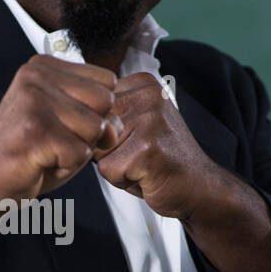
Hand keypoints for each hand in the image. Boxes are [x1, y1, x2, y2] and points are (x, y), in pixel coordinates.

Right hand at [0, 54, 124, 199]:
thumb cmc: (28, 154)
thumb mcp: (64, 121)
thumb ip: (93, 110)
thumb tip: (117, 121)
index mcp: (43, 67)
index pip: (106, 81)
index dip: (97, 112)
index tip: (66, 125)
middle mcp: (36, 76)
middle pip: (105, 102)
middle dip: (91, 131)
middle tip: (58, 142)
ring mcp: (34, 101)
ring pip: (96, 128)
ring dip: (78, 150)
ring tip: (48, 151)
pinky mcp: (35, 130)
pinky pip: (81, 152)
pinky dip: (67, 166)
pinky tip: (40, 162)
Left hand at [92, 72, 217, 218]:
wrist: (199, 187)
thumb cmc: (163, 160)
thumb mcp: (138, 123)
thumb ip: (110, 113)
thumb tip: (71, 113)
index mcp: (144, 84)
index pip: (92, 108)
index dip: (107, 134)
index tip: (135, 139)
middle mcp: (148, 96)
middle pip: (92, 128)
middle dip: (108, 151)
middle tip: (139, 156)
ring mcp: (149, 120)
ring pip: (97, 151)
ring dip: (114, 167)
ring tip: (142, 166)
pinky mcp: (146, 149)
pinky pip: (108, 170)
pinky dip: (122, 181)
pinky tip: (147, 175)